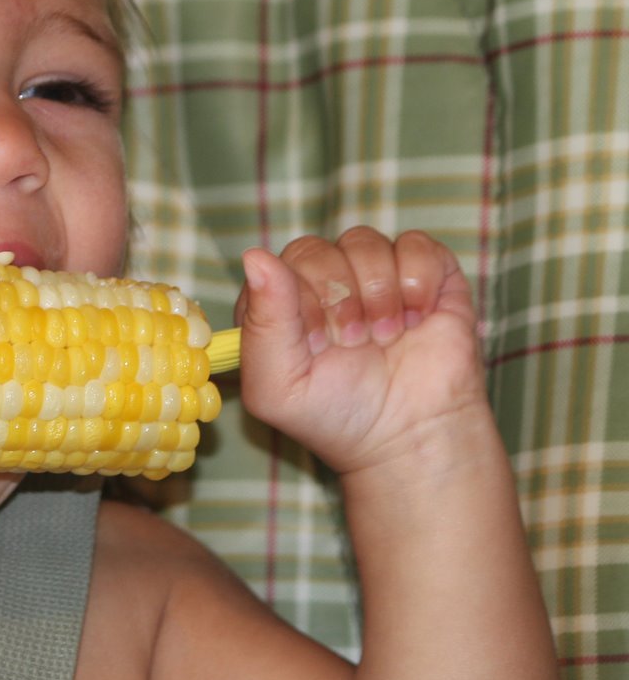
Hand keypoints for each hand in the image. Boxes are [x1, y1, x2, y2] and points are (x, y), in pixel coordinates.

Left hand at [234, 228, 488, 476]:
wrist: (412, 438)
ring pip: (363, 241)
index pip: (275, 267)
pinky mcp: (425, 274)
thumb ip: (262, 322)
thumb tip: (255, 256)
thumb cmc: (335, 417)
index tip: (318, 344)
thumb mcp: (277, 386)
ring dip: (378, 292)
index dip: (300, 302)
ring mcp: (372, 274)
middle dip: (338, 299)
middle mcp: (321, 283)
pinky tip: (418, 318)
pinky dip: (418, 279)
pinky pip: (417, 244)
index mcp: (277, 304)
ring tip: (385, 336)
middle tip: (354, 342)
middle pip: (317, 250)